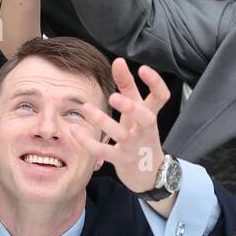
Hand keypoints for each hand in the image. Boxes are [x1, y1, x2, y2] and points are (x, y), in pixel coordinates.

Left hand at [73, 58, 169, 193]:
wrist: (150, 173)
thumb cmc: (140, 136)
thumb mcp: (137, 112)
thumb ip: (128, 88)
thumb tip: (118, 61)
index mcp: (150, 115)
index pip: (161, 97)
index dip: (155, 82)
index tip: (142, 68)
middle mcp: (144, 129)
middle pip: (145, 117)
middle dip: (130, 107)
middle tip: (113, 96)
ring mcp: (134, 146)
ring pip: (121, 135)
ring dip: (103, 121)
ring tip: (86, 108)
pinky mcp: (122, 160)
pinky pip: (104, 151)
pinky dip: (88, 141)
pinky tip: (74, 130)